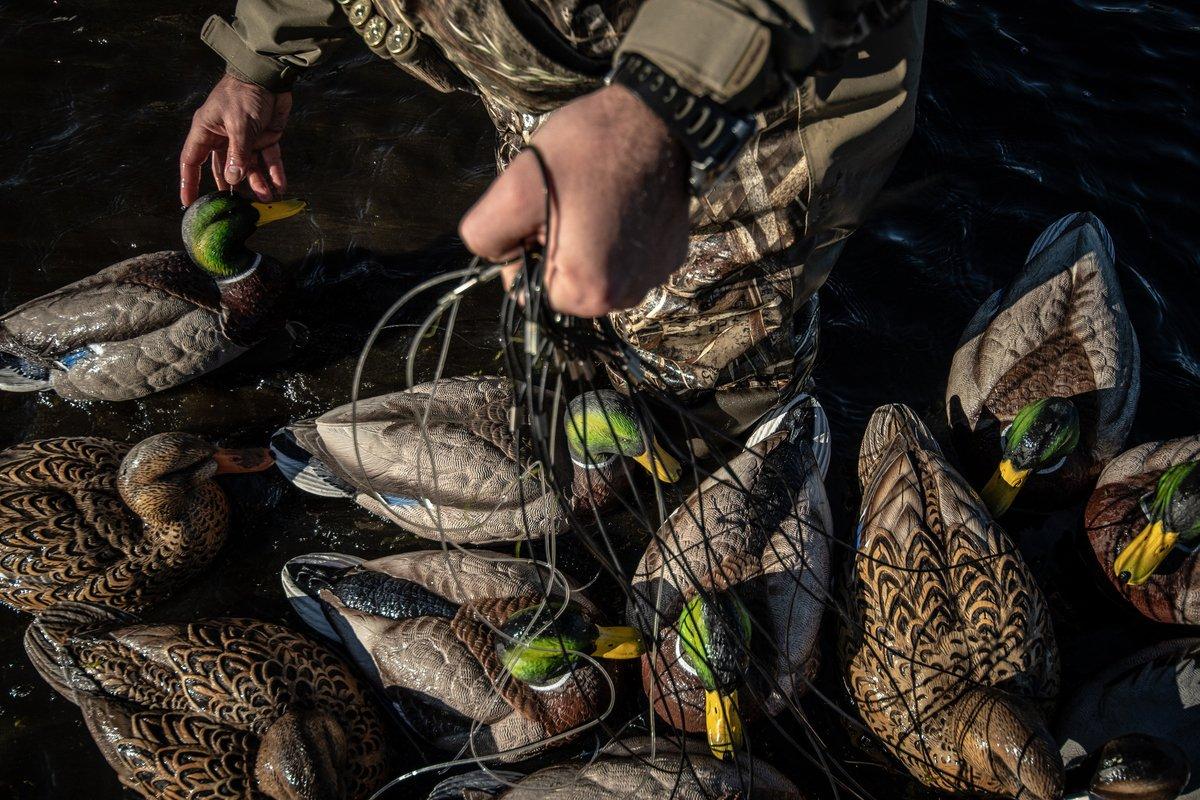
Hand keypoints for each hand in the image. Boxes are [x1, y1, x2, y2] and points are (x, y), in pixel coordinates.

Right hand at [179, 73, 291, 205]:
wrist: (270, 76)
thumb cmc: (245, 94)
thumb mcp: (240, 125)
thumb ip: (237, 154)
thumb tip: (233, 179)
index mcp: (206, 131)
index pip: (191, 161)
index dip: (189, 183)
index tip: (189, 204)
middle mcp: (223, 138)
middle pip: (224, 170)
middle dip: (233, 189)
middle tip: (238, 209)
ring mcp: (245, 139)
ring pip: (249, 168)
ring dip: (258, 183)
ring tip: (267, 198)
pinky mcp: (264, 138)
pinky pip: (268, 160)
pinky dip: (274, 172)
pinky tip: (280, 186)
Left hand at [460, 85, 688, 317]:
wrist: (661, 115)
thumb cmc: (588, 149)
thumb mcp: (514, 188)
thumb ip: (485, 236)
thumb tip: (496, 256)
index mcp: (591, 294)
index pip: (531, 291)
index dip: (524, 249)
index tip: (540, 209)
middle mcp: (629, 297)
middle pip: (566, 281)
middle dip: (556, 243)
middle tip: (568, 197)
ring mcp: (655, 274)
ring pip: (596, 267)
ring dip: (585, 237)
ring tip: (594, 194)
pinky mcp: (672, 251)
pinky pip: (626, 252)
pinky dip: (615, 230)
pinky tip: (619, 195)